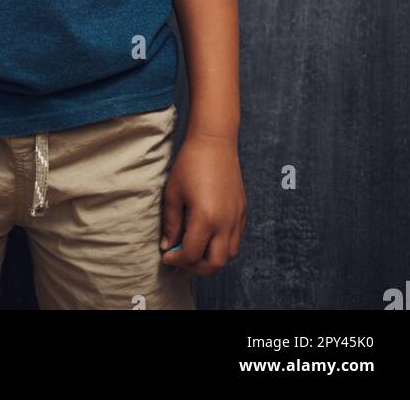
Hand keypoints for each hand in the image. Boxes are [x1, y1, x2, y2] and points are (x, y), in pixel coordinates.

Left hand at [159, 131, 246, 275]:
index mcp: (205, 219)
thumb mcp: (173, 193)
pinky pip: (236, 239)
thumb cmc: (190, 163)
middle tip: (181, 259)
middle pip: (215, 263)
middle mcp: (225, 223)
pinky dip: (223, 245)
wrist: (214, 141)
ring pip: (229, 255)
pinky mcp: (242, 211)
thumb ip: (171, 223)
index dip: (177, 260)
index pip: (192, 255)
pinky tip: (209, 235)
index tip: (167, 256)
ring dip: (212, 258)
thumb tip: (167, 246)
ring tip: (195, 248)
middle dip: (196, 267)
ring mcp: (237, 218)